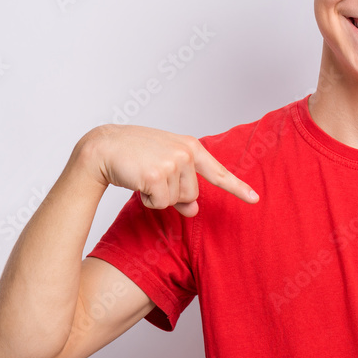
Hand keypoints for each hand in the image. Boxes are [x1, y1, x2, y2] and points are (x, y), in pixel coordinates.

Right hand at [81, 124, 258, 216]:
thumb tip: (195, 210)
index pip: (218, 171)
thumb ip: (183, 187)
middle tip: (152, 176)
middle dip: (172, 194)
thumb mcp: (164, 169)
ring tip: (143, 176)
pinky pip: (160, 204)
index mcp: (190, 146)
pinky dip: (147, 200)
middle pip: (192, 194)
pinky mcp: (157, 174)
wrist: (103, 147)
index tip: (254, 199)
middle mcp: (185, 152)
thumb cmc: (135, 156)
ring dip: (158, 196)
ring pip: (176, 201)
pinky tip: (137, 182)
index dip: (237, 188)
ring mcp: (172, 162)